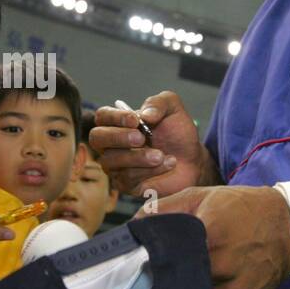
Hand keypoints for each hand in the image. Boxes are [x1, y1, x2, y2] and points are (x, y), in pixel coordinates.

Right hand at [91, 92, 215, 197]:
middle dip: (117, 137)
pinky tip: (167, 164)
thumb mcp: (172, 109)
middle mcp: (111, 144)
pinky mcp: (126, 184)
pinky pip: (127, 179)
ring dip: (138, 157)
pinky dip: (149, 171)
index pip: (102, 116)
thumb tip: (144, 115)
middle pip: (96, 138)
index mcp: (118, 122)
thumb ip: (158, 103)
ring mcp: (116, 165)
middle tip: (141, 138)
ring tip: (161, 154)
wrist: (192, 159)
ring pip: (111, 161)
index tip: (135, 120)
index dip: (115, 117)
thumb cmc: (177, 133)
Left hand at [145, 185, 289, 288]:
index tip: (140, 261)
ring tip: (180, 279)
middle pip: (178, 282)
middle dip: (166, 278)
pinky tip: (200, 287)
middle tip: (157, 272)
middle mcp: (222, 268)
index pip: (166, 259)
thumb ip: (164, 209)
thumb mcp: (201, 196)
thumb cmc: (240, 208)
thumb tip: (133, 225)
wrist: (289, 227)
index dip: (151, 261)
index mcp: (209, 238)